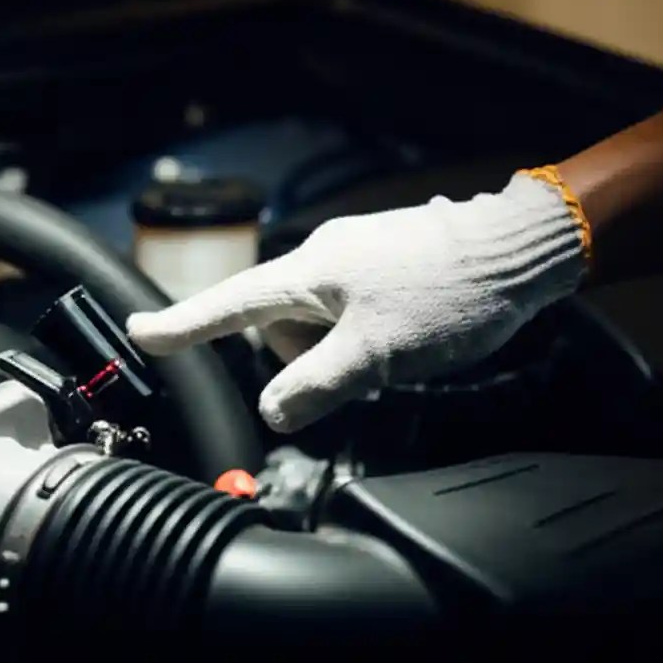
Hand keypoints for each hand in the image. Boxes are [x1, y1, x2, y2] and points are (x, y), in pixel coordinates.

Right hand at [127, 172, 588, 432]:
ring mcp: (356, 256)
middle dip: (309, 359)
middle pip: (280, 326)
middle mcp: (322, 257)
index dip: (182, 324)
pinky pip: (351, 309)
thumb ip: (314, 387)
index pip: (228, 304)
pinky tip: (409, 336)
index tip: (140, 332)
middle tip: (366, 370)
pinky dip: (366, 335)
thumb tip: (273, 412)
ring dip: (344, 350)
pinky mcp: (385, 263)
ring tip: (397, 352)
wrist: (522, 250)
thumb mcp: (376, 355)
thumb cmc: (447, 297)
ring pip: (319, 323)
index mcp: (308, 273)